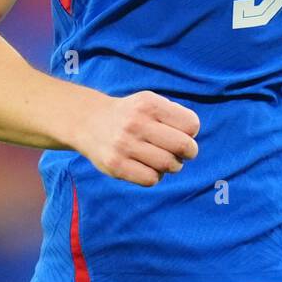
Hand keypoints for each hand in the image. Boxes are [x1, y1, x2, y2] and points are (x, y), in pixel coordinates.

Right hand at [75, 88, 199, 186]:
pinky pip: (151, 179)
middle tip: (182, 152)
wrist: (89, 121)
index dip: (191, 132)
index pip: (191, 124)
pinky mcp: (115, 165)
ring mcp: (124, 145)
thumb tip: (192, 137)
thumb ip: (174, 115)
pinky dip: (155, 176)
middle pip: (183, 146)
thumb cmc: (131, 114)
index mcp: (149, 104)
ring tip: (164, 160)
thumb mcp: (150, 102)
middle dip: (189, 152)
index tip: (182, 133)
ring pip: (168, 165)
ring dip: (173, 166)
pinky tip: (148, 168)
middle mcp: (136, 123)